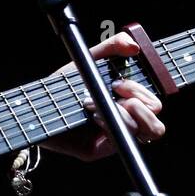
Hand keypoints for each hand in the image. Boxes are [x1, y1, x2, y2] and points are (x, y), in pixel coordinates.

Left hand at [41, 31, 165, 161]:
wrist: (37, 102)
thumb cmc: (65, 84)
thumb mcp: (89, 60)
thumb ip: (111, 47)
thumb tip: (133, 45)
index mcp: (128, 104)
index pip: (155, 106)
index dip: (144, 93)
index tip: (120, 82)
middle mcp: (125, 124)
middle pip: (157, 126)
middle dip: (139, 103)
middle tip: (114, 91)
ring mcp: (114, 139)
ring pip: (143, 134)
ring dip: (123, 115)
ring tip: (94, 102)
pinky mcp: (99, 150)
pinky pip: (118, 141)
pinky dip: (108, 124)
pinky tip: (91, 114)